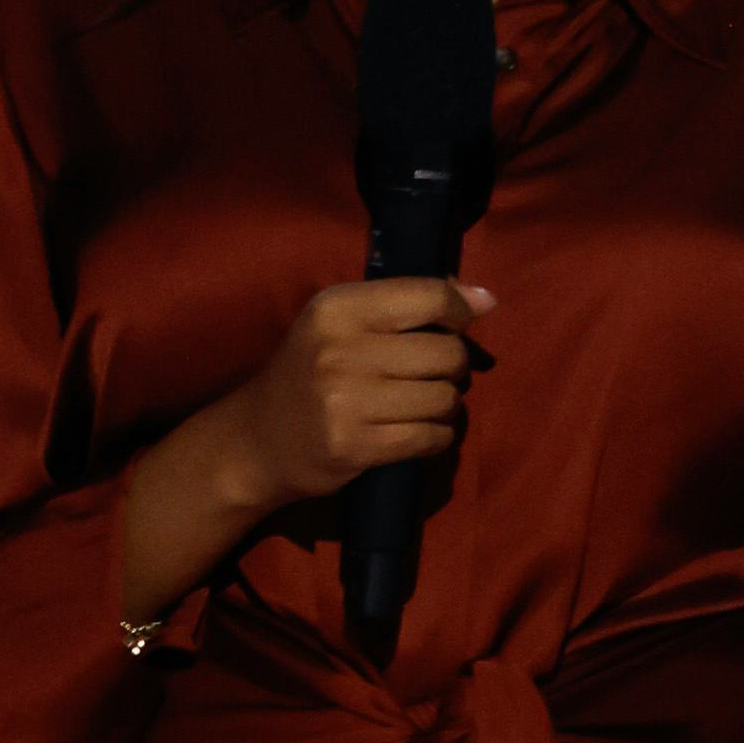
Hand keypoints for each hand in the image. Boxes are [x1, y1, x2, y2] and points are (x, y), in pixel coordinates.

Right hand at [116, 274, 496, 627]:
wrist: (258, 439)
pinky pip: (432, 437)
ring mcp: (347, 400)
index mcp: (338, 307)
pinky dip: (436, 437)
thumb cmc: (311, 373)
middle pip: (448, 353)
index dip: (460, 312)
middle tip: (432, 375)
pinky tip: (417, 432)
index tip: (458, 326)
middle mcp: (341, 348)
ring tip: (420, 405)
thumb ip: (408, 303)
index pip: (430, 297)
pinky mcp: (356, 445)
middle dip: (454, 367)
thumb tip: (485, 298)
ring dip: (445, 406)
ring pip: (445, 399)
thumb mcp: (342, 323)